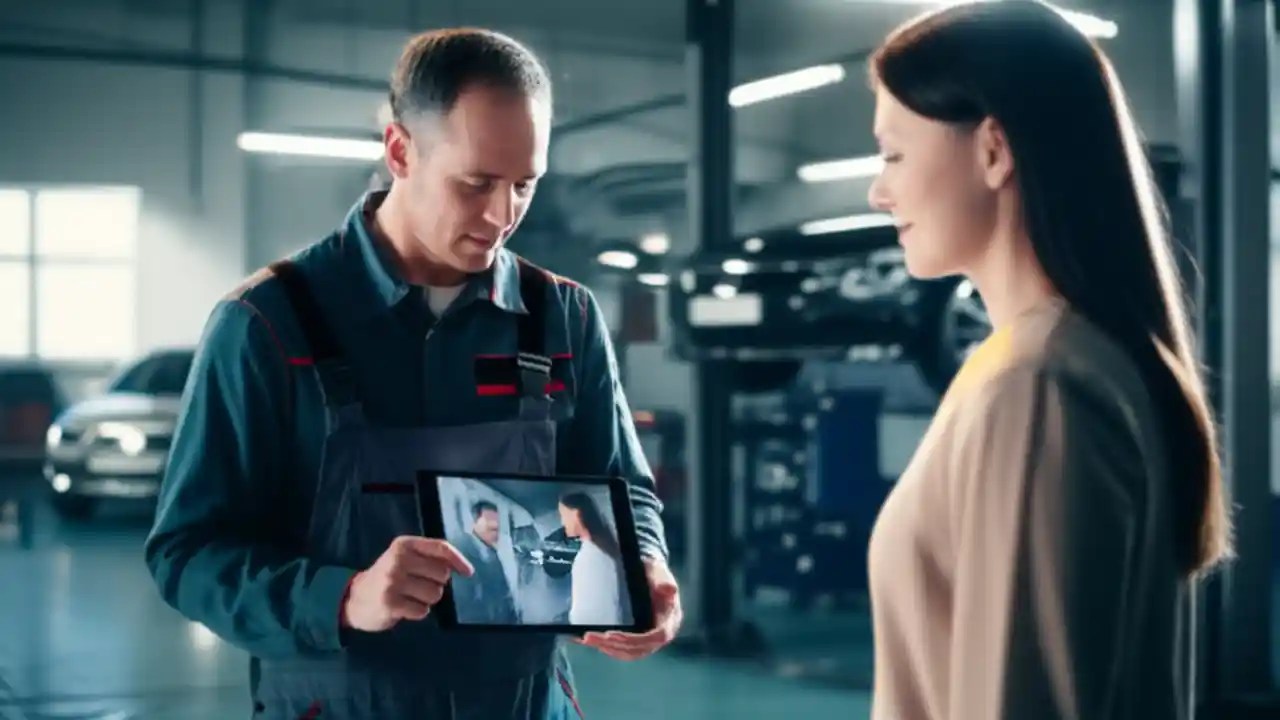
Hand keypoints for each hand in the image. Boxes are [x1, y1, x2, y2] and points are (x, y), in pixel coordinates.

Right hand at [341, 536, 473, 631]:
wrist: (355, 598)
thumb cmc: (388, 576)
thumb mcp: (404, 558)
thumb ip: (428, 557)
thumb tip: (463, 568)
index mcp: (404, 544)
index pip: (441, 548)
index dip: (459, 560)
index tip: (469, 573)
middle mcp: (398, 559)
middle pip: (442, 574)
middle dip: (437, 584)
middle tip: (420, 586)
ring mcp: (393, 581)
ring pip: (435, 594)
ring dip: (428, 600)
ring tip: (411, 597)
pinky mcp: (390, 603)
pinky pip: (422, 611)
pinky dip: (418, 612)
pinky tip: (404, 608)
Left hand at [577, 557, 682, 660]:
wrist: (649, 573)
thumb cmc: (653, 572)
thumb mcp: (658, 571)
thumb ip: (663, 579)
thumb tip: (668, 588)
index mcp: (670, 619)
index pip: (657, 637)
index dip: (634, 639)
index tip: (611, 635)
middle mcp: (662, 634)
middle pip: (639, 649)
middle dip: (613, 645)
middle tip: (589, 637)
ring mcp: (650, 640)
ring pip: (629, 653)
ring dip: (607, 649)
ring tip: (587, 640)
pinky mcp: (638, 640)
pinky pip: (624, 651)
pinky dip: (608, 648)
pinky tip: (592, 642)